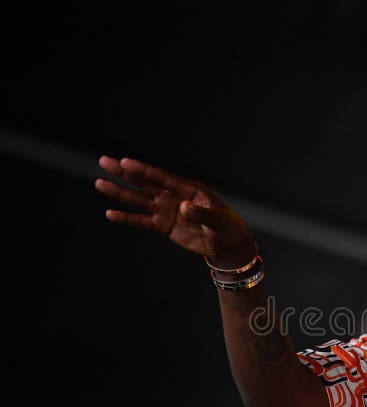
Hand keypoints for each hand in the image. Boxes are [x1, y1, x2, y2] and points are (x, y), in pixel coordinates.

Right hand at [95, 156, 253, 263]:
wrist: (228, 245)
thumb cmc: (227, 228)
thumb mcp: (218, 220)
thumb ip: (201, 214)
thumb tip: (182, 208)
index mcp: (189, 189)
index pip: (162, 178)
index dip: (143, 170)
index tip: (125, 162)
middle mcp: (174, 196)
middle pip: (145, 183)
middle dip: (125, 173)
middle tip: (104, 162)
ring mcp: (168, 210)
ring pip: (140, 200)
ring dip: (120, 193)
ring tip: (100, 183)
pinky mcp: (164, 226)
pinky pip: (143, 221)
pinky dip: (128, 219)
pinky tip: (111, 214)